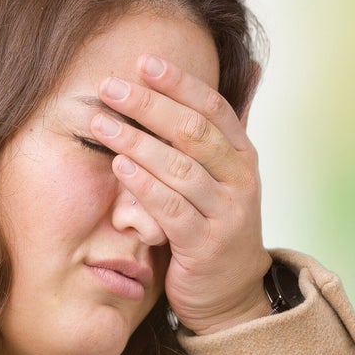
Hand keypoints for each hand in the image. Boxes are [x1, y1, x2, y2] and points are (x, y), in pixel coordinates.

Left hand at [92, 53, 270, 334]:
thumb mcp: (226, 174)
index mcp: (243, 156)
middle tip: (110, 87)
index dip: (180, 83)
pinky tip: (119, 166)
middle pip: (193, 133)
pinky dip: (144, 185)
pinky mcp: (204, 246)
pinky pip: (171, 208)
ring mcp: (225, 214)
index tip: (144, 61)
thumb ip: (223, 127)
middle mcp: (240, 181)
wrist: (230, 292)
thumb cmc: (215, 223)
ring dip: (137, 142)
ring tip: (102, 123)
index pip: (214, 108)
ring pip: (180, 169)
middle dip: (149, 106)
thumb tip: (252, 64)